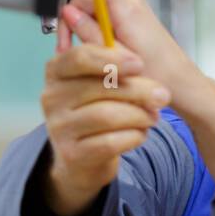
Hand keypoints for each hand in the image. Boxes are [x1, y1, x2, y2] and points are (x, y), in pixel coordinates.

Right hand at [40, 42, 170, 215]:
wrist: (83, 158)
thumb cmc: (97, 110)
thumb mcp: (101, 84)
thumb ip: (115, 70)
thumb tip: (139, 63)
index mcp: (57, 71)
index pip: (80, 57)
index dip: (112, 59)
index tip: (140, 64)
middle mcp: (51, 98)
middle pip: (100, 88)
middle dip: (139, 90)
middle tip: (163, 96)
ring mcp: (59, 128)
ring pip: (107, 116)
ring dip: (139, 116)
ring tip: (153, 117)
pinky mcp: (72, 154)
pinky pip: (111, 142)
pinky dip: (134, 136)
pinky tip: (140, 134)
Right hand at [59, 0, 193, 99]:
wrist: (183, 85)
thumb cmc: (156, 75)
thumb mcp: (117, 58)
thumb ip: (90, 34)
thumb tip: (68, 12)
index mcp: (125, 11)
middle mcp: (130, 5)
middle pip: (87, 1)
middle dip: (72, 21)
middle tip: (65, 48)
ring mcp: (133, 11)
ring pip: (96, 12)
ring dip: (85, 30)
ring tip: (86, 57)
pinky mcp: (135, 20)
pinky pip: (107, 18)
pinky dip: (97, 32)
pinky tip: (99, 53)